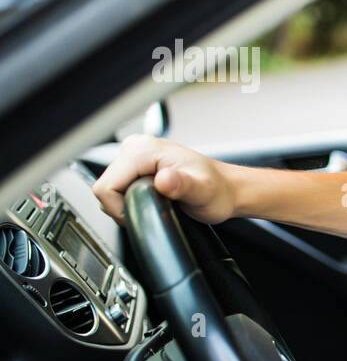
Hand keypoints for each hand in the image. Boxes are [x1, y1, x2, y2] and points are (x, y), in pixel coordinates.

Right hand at [92, 133, 237, 226]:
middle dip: (125, 207)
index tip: (146, 212)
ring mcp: (133, 156)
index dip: (120, 209)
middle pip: (105, 189)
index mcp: (142, 150)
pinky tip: (154, 199)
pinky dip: (132, 200)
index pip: (105, 188)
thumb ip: (183, 185)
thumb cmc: (217, 190)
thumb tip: (164, 180)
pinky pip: (119, 190)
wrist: (226, 189)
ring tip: (158, 203)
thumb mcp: (202, 191)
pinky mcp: (135, 166)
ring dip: (129, 204)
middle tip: (156, 208)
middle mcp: (134, 148)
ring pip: (110, 191)